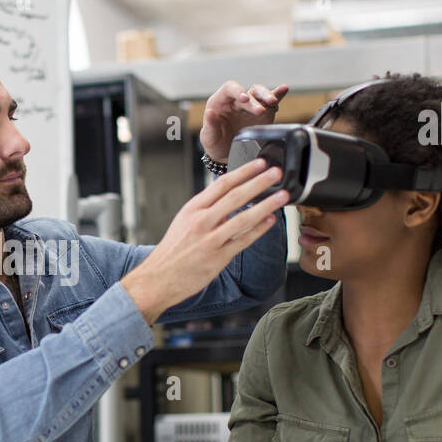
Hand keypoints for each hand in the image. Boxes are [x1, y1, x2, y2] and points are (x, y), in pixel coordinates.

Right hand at [120, 160, 287, 323]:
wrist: (158, 278)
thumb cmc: (173, 250)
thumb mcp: (184, 221)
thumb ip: (206, 208)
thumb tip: (229, 194)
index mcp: (193, 209)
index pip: (222, 184)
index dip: (243, 172)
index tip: (259, 163)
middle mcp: (201, 221)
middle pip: (235, 196)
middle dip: (259, 182)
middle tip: (276, 172)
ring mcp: (210, 240)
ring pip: (244, 218)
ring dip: (266, 205)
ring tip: (283, 196)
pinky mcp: (218, 258)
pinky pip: (244, 240)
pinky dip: (259, 229)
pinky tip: (271, 220)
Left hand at [200, 81, 288, 159]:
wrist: (226, 152)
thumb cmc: (215, 142)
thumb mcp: (209, 138)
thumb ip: (210, 125)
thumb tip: (209, 112)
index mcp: (221, 101)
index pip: (230, 88)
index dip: (238, 91)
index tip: (244, 98)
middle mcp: (237, 100)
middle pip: (248, 93)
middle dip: (255, 101)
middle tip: (260, 112)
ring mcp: (250, 106)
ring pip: (260, 94)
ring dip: (267, 95)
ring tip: (273, 102)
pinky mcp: (263, 113)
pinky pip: (270, 102)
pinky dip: (278, 94)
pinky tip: (284, 90)